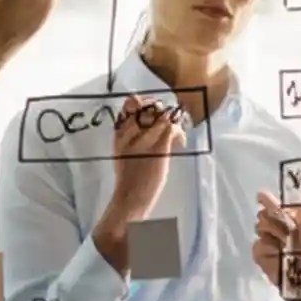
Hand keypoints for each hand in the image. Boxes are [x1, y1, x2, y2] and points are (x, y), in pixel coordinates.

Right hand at [108, 95, 186, 219]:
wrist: (131, 197)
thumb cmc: (129, 179)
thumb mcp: (123, 152)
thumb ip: (131, 136)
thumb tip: (148, 125)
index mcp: (119, 133)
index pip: (130, 104)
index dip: (144, 102)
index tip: (153, 110)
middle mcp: (130, 132)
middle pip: (148, 106)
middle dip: (162, 109)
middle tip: (169, 120)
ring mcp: (145, 139)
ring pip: (163, 115)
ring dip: (173, 122)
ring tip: (176, 134)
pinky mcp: (159, 148)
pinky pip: (172, 128)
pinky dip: (179, 133)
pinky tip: (180, 143)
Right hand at [252, 191, 300, 291]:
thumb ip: (300, 216)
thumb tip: (285, 207)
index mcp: (290, 224)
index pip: (275, 208)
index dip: (268, 201)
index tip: (260, 196)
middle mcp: (276, 231)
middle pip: (264, 215)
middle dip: (271, 218)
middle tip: (283, 230)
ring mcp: (267, 243)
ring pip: (259, 228)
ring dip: (271, 234)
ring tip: (283, 246)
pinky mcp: (260, 256)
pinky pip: (257, 245)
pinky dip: (267, 249)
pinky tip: (276, 256)